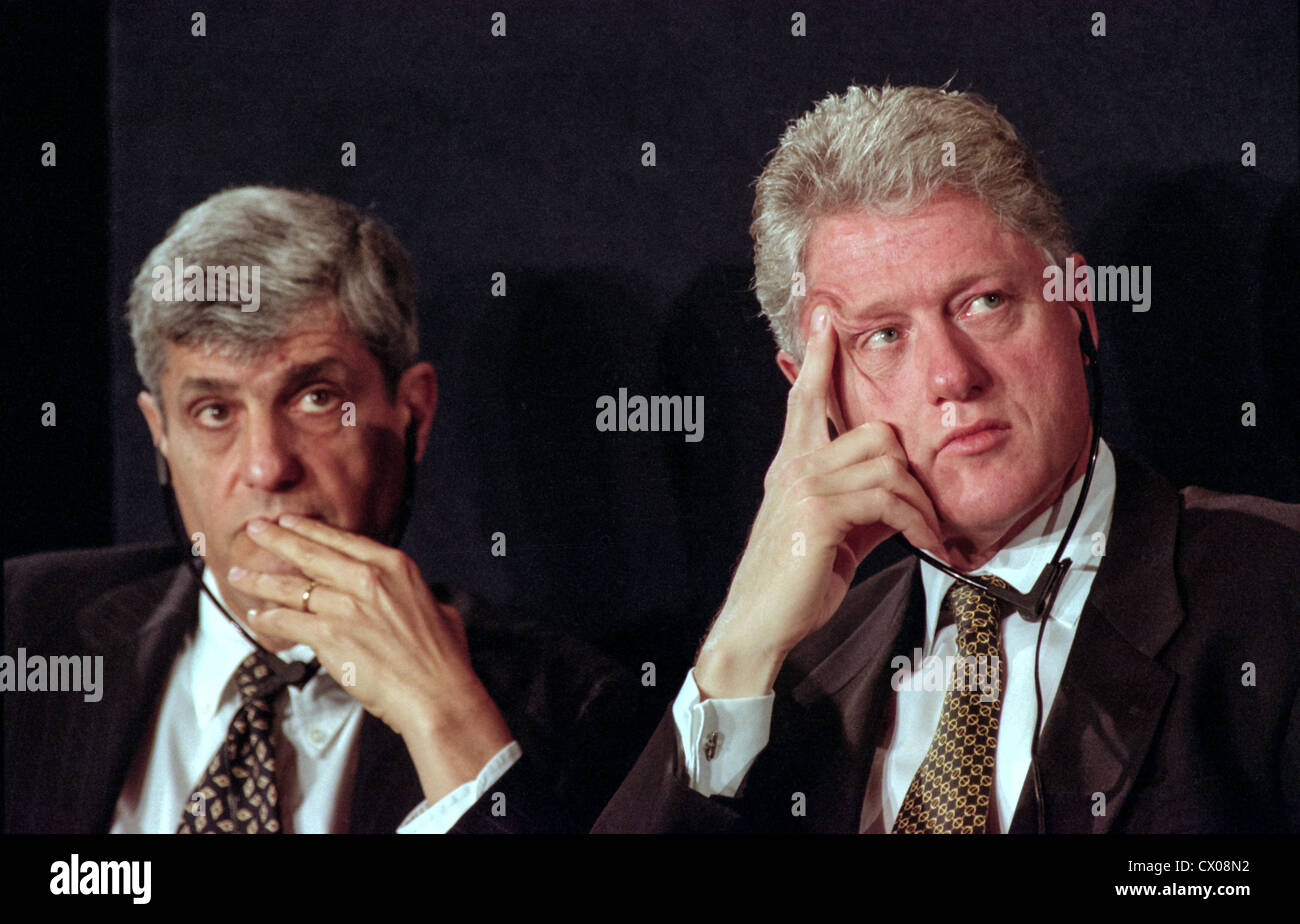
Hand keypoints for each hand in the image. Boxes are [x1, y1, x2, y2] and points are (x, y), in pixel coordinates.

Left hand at [229, 515, 513, 803]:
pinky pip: (287, 621)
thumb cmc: (444, 659)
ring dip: (260, 579)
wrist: (437, 694)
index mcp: (395, 566)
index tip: (290, 522)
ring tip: (239, 573)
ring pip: (291, 586)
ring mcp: (346, 605)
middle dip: (277, 538)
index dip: (309, 529)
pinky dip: (268, 618)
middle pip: (310, 552)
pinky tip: (257, 616)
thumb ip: (415, 597)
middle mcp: (367, 578)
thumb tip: (411, 599)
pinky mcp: (329, 635)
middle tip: (255, 529)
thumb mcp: (439, 610)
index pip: (341, 540)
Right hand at [695, 306, 941, 698]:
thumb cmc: (794, 585)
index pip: (804, 399)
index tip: (825, 318)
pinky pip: (889, 499)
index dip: (819, 358)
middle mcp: (794, 467)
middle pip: (875, 432)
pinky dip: (919, 525)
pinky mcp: (819, 511)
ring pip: (888, 464)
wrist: (759, 625)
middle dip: (911, 473)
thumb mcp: (835, 536)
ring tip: (932, 540)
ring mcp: (804, 485)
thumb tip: (905, 499)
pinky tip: (927, 548)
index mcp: (791, 467)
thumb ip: (864, 506)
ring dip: (921, 506)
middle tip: (928, 515)